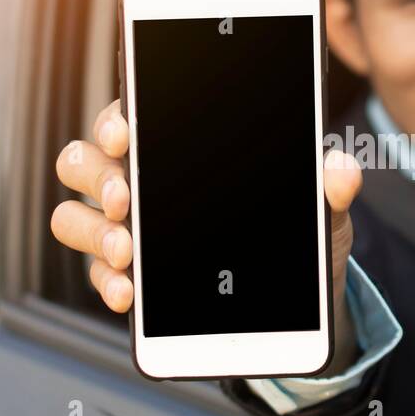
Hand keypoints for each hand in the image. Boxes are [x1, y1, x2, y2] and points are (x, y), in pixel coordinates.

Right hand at [49, 99, 363, 370]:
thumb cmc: (298, 229)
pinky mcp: (126, 276)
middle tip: (127, 199)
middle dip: (97, 177)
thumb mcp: (322, 207)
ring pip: (73, 216)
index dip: (116, 120)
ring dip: (94, 232)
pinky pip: (96, 274)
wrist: (297, 300)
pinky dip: (106, 282)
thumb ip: (330, 183)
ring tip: (128, 252)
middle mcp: (138, 179)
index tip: (124, 134)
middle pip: (83, 161)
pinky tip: (129, 294)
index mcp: (177, 142)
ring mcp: (126, 229)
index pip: (129, 116)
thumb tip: (341, 169)